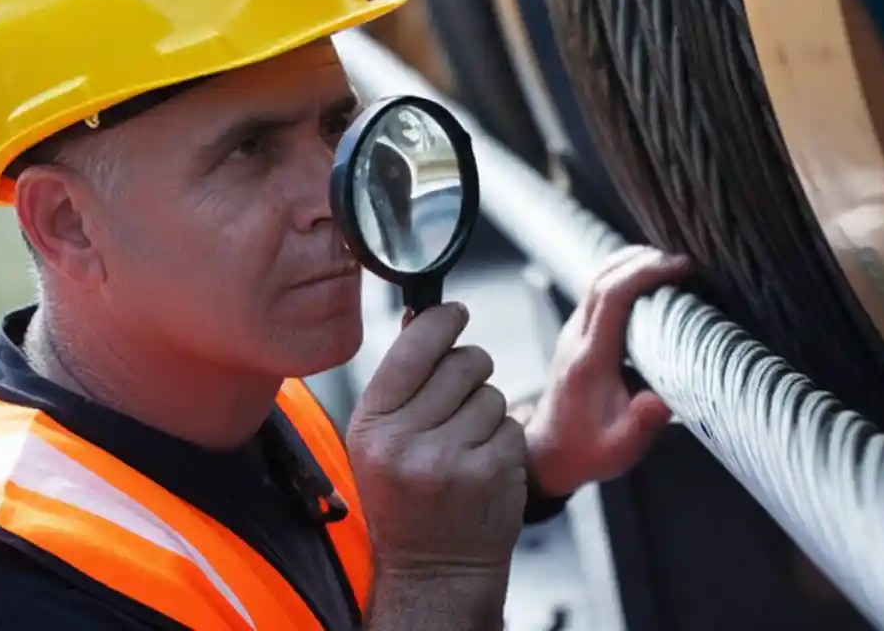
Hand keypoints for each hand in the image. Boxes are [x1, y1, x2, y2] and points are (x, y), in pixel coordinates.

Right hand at [347, 302, 526, 577]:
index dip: (442, 322)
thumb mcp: (381, 438)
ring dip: (488, 412)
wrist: (433, 569)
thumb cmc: (406, 498)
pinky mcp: (490, 473)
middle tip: (461, 400)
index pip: (414, 347)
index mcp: (370, 424)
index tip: (456, 313)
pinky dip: (504, 441)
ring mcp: (449, 458)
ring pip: (493, 394)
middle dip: (471, 371)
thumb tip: (424, 317)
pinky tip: (484, 465)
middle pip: (464, 363)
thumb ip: (401, 379)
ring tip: (466, 444)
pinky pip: (512, 426)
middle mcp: (404, 441)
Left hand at [526, 247, 691, 497]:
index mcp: (589, 358)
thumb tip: (660, 401)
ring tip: (671, 265)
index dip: (647, 273)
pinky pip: (599, 292)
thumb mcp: (620, 448)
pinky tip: (651, 283)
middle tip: (684, 261)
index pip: (613, 297)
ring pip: (598, 278)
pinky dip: (625, 277)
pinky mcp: (579, 335)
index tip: (682, 267)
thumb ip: (640, 424)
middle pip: (603, 276)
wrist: (550, 453)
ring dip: (632, 263)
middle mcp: (577, 337)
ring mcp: (574, 333)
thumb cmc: (588, 449)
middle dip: (643, 259)